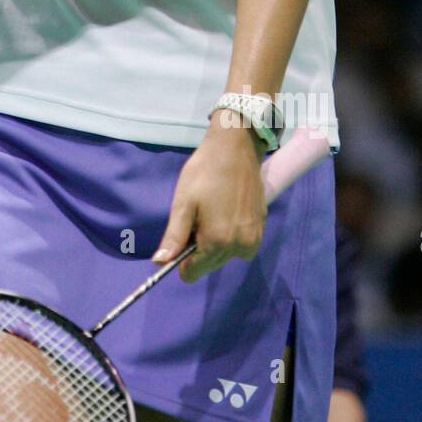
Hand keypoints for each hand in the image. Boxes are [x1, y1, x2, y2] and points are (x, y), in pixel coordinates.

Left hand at [152, 116, 266, 283]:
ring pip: (225, 256)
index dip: (181, 259)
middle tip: (196, 217)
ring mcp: (254, 238)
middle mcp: (240, 247)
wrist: (236, 149)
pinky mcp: (262, 228)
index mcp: (217, 242)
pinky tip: (224, 212)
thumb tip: (160, 263)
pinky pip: (240, 245)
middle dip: (198, 249)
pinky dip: (230, 237)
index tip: (180, 237)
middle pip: (209, 265)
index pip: (193, 272)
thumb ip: (174, 237)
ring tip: (210, 213)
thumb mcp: (183, 203)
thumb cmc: (204, 173)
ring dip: (214, 243)